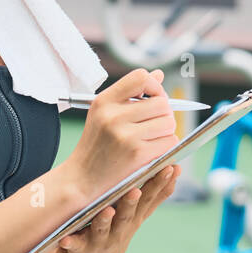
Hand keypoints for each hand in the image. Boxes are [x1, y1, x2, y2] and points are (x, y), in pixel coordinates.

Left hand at [52, 162, 180, 252]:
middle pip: (126, 215)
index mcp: (133, 218)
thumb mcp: (138, 214)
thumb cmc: (117, 229)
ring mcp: (100, 241)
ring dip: (104, 221)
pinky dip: (71, 242)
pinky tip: (65, 239)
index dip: (159, 184)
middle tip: (134, 190)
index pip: (148, 199)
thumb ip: (155, 195)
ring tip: (106, 211)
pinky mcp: (81, 249)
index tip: (169, 168)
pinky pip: (75, 245)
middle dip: (130, 203)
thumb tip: (177, 168)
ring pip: (102, 229)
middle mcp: (119, 230)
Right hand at [67, 68, 178, 198]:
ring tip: (153, 136)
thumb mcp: (104, 112)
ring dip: (167, 130)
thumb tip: (158, 74)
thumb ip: (131, 93)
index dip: (154, 86)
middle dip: (165, 112)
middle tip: (156, 122)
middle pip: (161, 102)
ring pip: (169, 122)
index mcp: (104, 101)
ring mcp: (125, 135)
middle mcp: (113, 115)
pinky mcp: (137, 154)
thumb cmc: (96, 144)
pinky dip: (166, 145)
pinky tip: (153, 149)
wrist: (82, 177)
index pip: (140, 77)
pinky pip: (169, 141)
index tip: (153, 98)